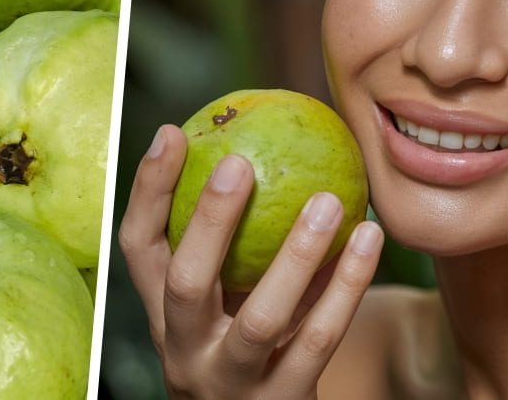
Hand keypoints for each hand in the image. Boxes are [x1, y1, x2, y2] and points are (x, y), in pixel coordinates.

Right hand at [118, 124, 383, 398]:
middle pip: (185, 283)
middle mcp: (184, 352)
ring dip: (297, 255)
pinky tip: (368, 239)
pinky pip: (318, 341)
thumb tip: (263, 141)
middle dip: (208, 220)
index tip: (173, 132)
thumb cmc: (247, 347)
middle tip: (241, 161)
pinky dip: (345, 288)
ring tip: (331, 200)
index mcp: (162, 315)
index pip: (138, 248)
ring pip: (261, 319)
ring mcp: (231, 382)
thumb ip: (232, 245)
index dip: (149, 191)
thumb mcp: (223, 303)